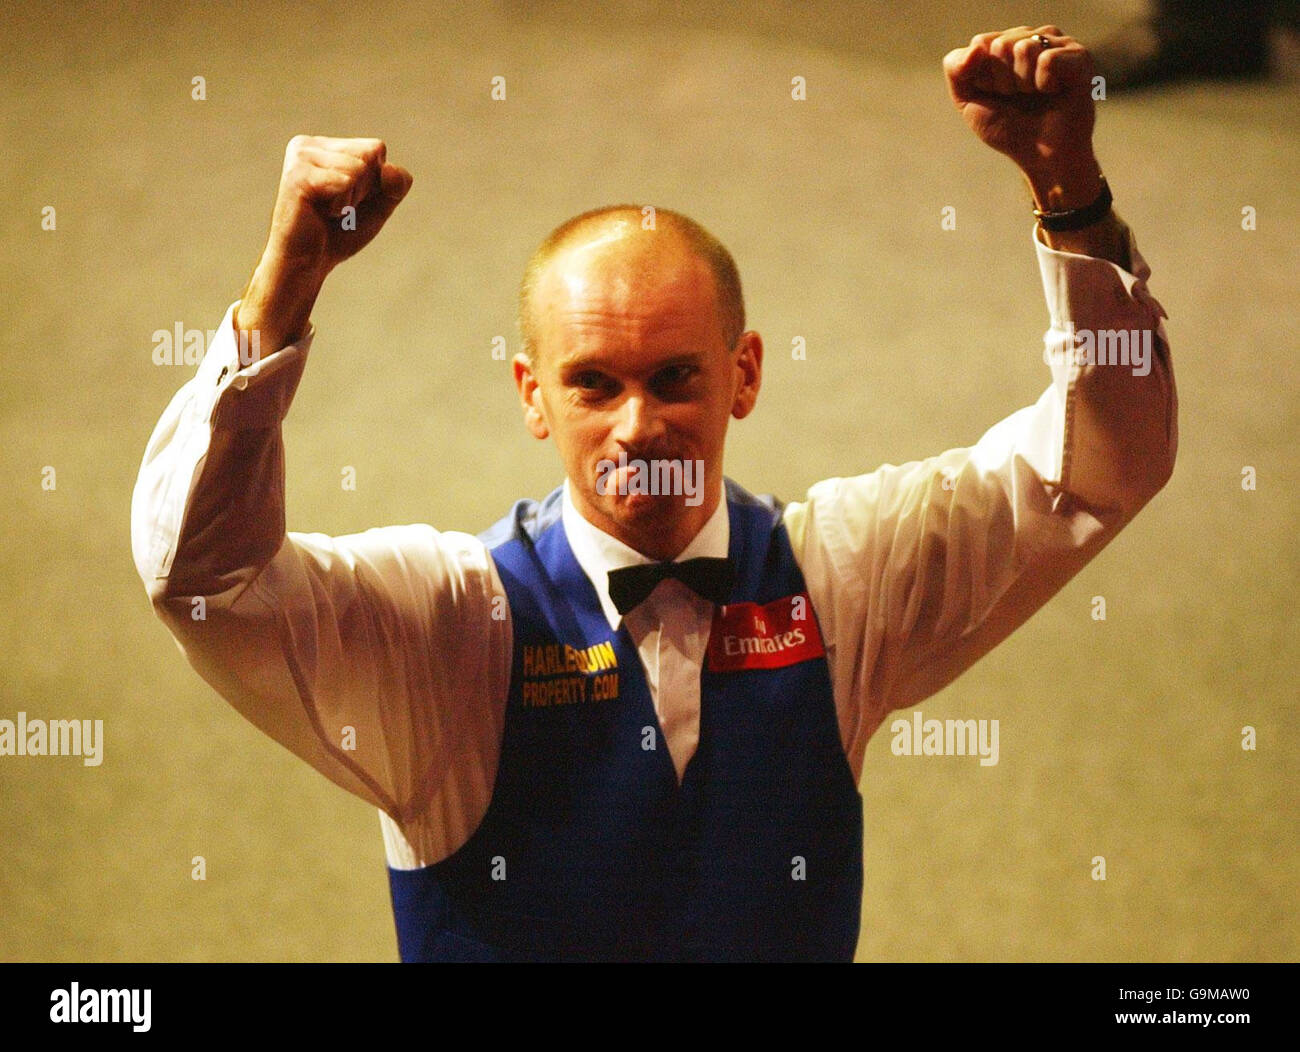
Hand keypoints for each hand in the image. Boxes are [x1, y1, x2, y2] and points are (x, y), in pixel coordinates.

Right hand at [264, 135, 412, 274]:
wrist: (308, 264)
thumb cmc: (339, 234)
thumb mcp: (379, 206)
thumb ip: (396, 184)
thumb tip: (389, 168)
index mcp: (325, 145)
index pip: (376, 148)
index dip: (374, 182)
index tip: (348, 199)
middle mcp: (309, 144)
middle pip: (369, 154)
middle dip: (363, 190)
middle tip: (336, 208)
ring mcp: (300, 156)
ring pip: (359, 168)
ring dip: (351, 199)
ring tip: (327, 211)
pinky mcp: (297, 174)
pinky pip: (345, 182)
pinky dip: (341, 205)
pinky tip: (319, 213)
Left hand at [944, 26, 1100, 207]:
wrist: (1041, 157)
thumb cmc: (1007, 129)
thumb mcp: (967, 100)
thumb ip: (955, 68)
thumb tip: (977, 47)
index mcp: (1004, 44)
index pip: (980, 43)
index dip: (983, 78)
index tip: (996, 95)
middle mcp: (1031, 37)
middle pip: (1000, 45)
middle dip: (1002, 81)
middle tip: (1019, 98)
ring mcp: (1057, 43)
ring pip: (1024, 48)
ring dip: (1024, 83)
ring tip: (1036, 95)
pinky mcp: (1078, 55)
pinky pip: (1047, 59)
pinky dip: (1045, 84)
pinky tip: (1054, 92)